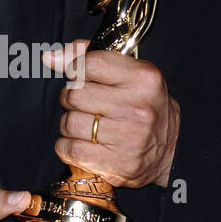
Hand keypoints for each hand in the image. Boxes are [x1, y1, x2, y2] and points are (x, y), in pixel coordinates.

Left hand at [44, 40, 179, 189]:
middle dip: (70, 97)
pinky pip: (70, 149)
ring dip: (69, 123)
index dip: (76, 69)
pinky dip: (67, 146)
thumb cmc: (143, 105)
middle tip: (82, 103)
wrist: (170, 150)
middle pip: (75, 94)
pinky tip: (82, 143)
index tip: (79, 76)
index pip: (90, 63)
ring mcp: (128, 138)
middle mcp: (138, 108)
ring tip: (84, 124)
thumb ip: (89, 57)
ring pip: (69, 123)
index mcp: (144, 79)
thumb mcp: (129, 73)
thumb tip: (50, 58)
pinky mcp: (117, 164)